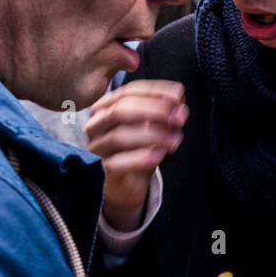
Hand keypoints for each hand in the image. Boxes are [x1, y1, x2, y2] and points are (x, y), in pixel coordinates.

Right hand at [86, 80, 187, 230]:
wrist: (124, 184)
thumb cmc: (136, 149)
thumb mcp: (152, 127)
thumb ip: (163, 112)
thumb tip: (179, 101)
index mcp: (106, 107)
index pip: (128, 92)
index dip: (154, 92)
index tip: (178, 96)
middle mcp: (96, 124)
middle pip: (121, 110)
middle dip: (154, 111)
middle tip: (178, 118)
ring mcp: (96, 147)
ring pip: (119, 136)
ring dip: (152, 136)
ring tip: (174, 139)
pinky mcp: (101, 170)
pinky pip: (118, 163)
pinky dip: (140, 159)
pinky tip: (159, 156)